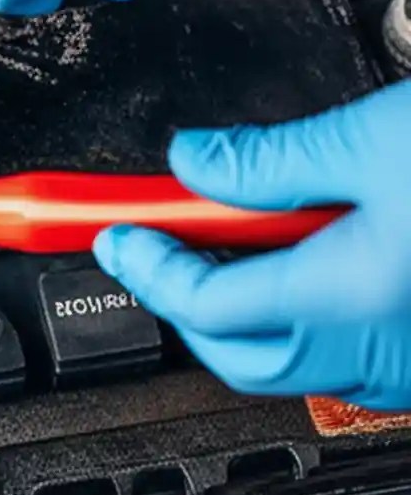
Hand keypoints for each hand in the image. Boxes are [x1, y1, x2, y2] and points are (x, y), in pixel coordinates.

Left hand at [92, 80, 410, 410]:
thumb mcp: (374, 135)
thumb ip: (269, 158)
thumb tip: (194, 163)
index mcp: (357, 294)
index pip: (207, 299)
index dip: (146, 262)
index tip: (111, 231)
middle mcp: (385, 347)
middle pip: (237, 349)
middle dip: (183, 299)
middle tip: (155, 242)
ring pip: (292, 359)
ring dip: (241, 307)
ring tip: (228, 238)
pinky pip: (347, 355)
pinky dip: (302, 315)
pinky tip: (307, 260)